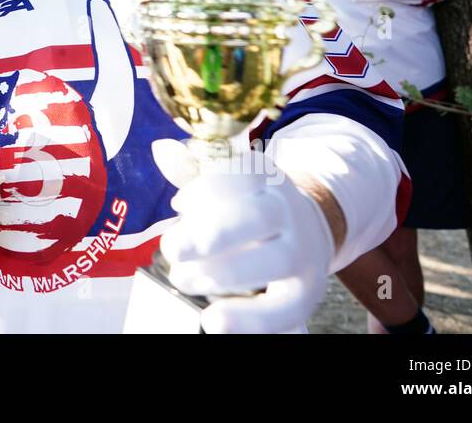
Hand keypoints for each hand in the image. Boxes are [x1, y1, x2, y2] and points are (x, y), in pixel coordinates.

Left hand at [152, 139, 332, 333]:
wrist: (309, 233)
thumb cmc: (250, 209)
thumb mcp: (227, 185)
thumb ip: (193, 171)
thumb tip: (162, 151)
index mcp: (266, 180)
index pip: (244, 174)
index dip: (208, 188)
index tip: (178, 205)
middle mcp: (287, 212)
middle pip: (257, 217)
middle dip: (212, 233)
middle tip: (172, 248)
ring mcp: (300, 253)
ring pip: (274, 261)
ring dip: (222, 274)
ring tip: (182, 279)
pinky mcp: (305, 293)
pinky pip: (284, 309)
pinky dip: (250, 319)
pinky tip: (214, 321)